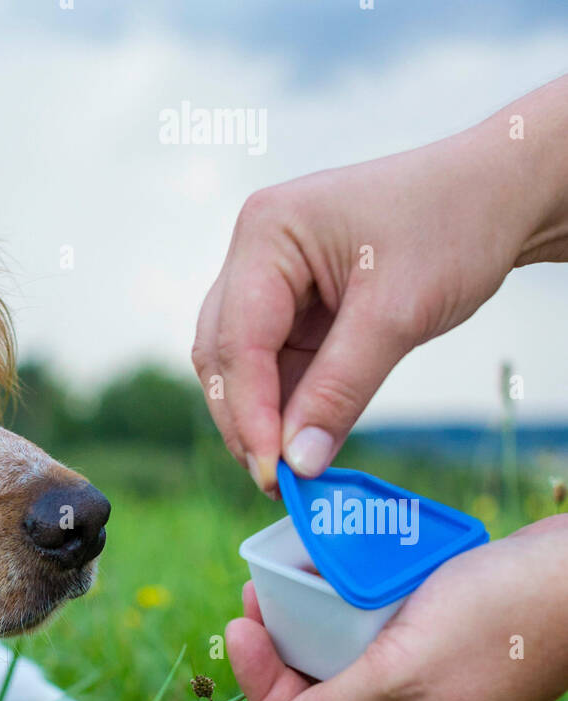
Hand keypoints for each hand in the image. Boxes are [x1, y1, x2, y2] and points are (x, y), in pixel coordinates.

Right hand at [192, 78, 567, 492]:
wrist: (499, 194)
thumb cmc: (455, 224)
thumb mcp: (398, 313)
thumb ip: (340, 390)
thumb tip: (298, 463)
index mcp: (267, 233)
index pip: (239, 340)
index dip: (249, 412)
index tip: (271, 471)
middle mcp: (255, 254)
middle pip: (223, 357)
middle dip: (244, 421)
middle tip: (275, 482)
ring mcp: (269, 281)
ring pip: (240, 369)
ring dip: (258, 421)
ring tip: (289, 470)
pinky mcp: (291, 308)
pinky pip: (272, 369)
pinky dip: (282, 408)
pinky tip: (301, 443)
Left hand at [226, 515, 567, 700]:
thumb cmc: (497, 623)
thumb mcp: (404, 675)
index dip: (262, 685)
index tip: (239, 627)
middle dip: (279, 656)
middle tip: (251, 601)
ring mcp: (428, 693)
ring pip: (343, 670)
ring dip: (305, 632)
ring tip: (278, 585)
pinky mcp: (441, 652)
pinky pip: (373, 641)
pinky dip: (345, 615)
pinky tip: (327, 583)